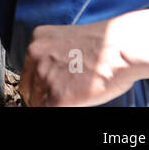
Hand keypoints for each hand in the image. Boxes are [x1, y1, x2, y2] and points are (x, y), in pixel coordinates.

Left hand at [20, 18, 139, 106]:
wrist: (120, 48)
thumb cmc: (107, 46)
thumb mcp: (70, 41)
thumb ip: (54, 55)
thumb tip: (52, 76)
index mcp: (38, 39)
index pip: (28, 69)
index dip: (36, 84)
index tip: (43, 91)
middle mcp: (35, 55)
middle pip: (28, 87)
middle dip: (39, 96)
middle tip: (55, 99)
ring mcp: (44, 76)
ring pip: (36, 101)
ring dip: (50, 103)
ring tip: (70, 99)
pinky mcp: (57, 96)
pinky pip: (47, 110)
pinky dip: (59, 108)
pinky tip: (72, 104)